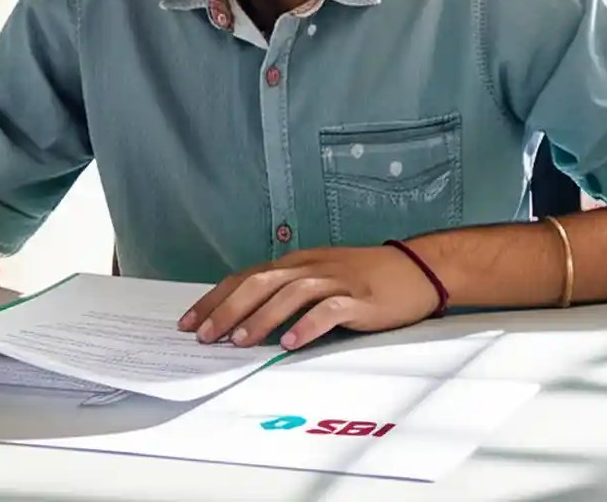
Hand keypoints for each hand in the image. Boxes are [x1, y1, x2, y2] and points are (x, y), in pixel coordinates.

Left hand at [178, 246, 442, 350]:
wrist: (416, 269)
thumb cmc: (363, 279)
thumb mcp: (319, 278)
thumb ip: (286, 293)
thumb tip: (245, 319)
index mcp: (296, 263)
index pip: (246, 277)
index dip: (216, 298)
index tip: (189, 322)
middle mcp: (310, 267)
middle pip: (260, 283)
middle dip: (228, 309)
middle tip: (205, 335)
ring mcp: (335, 281)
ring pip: (290, 294)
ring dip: (261, 318)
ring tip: (240, 342)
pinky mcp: (359, 299)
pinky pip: (329, 310)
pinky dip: (306, 325)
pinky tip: (290, 343)